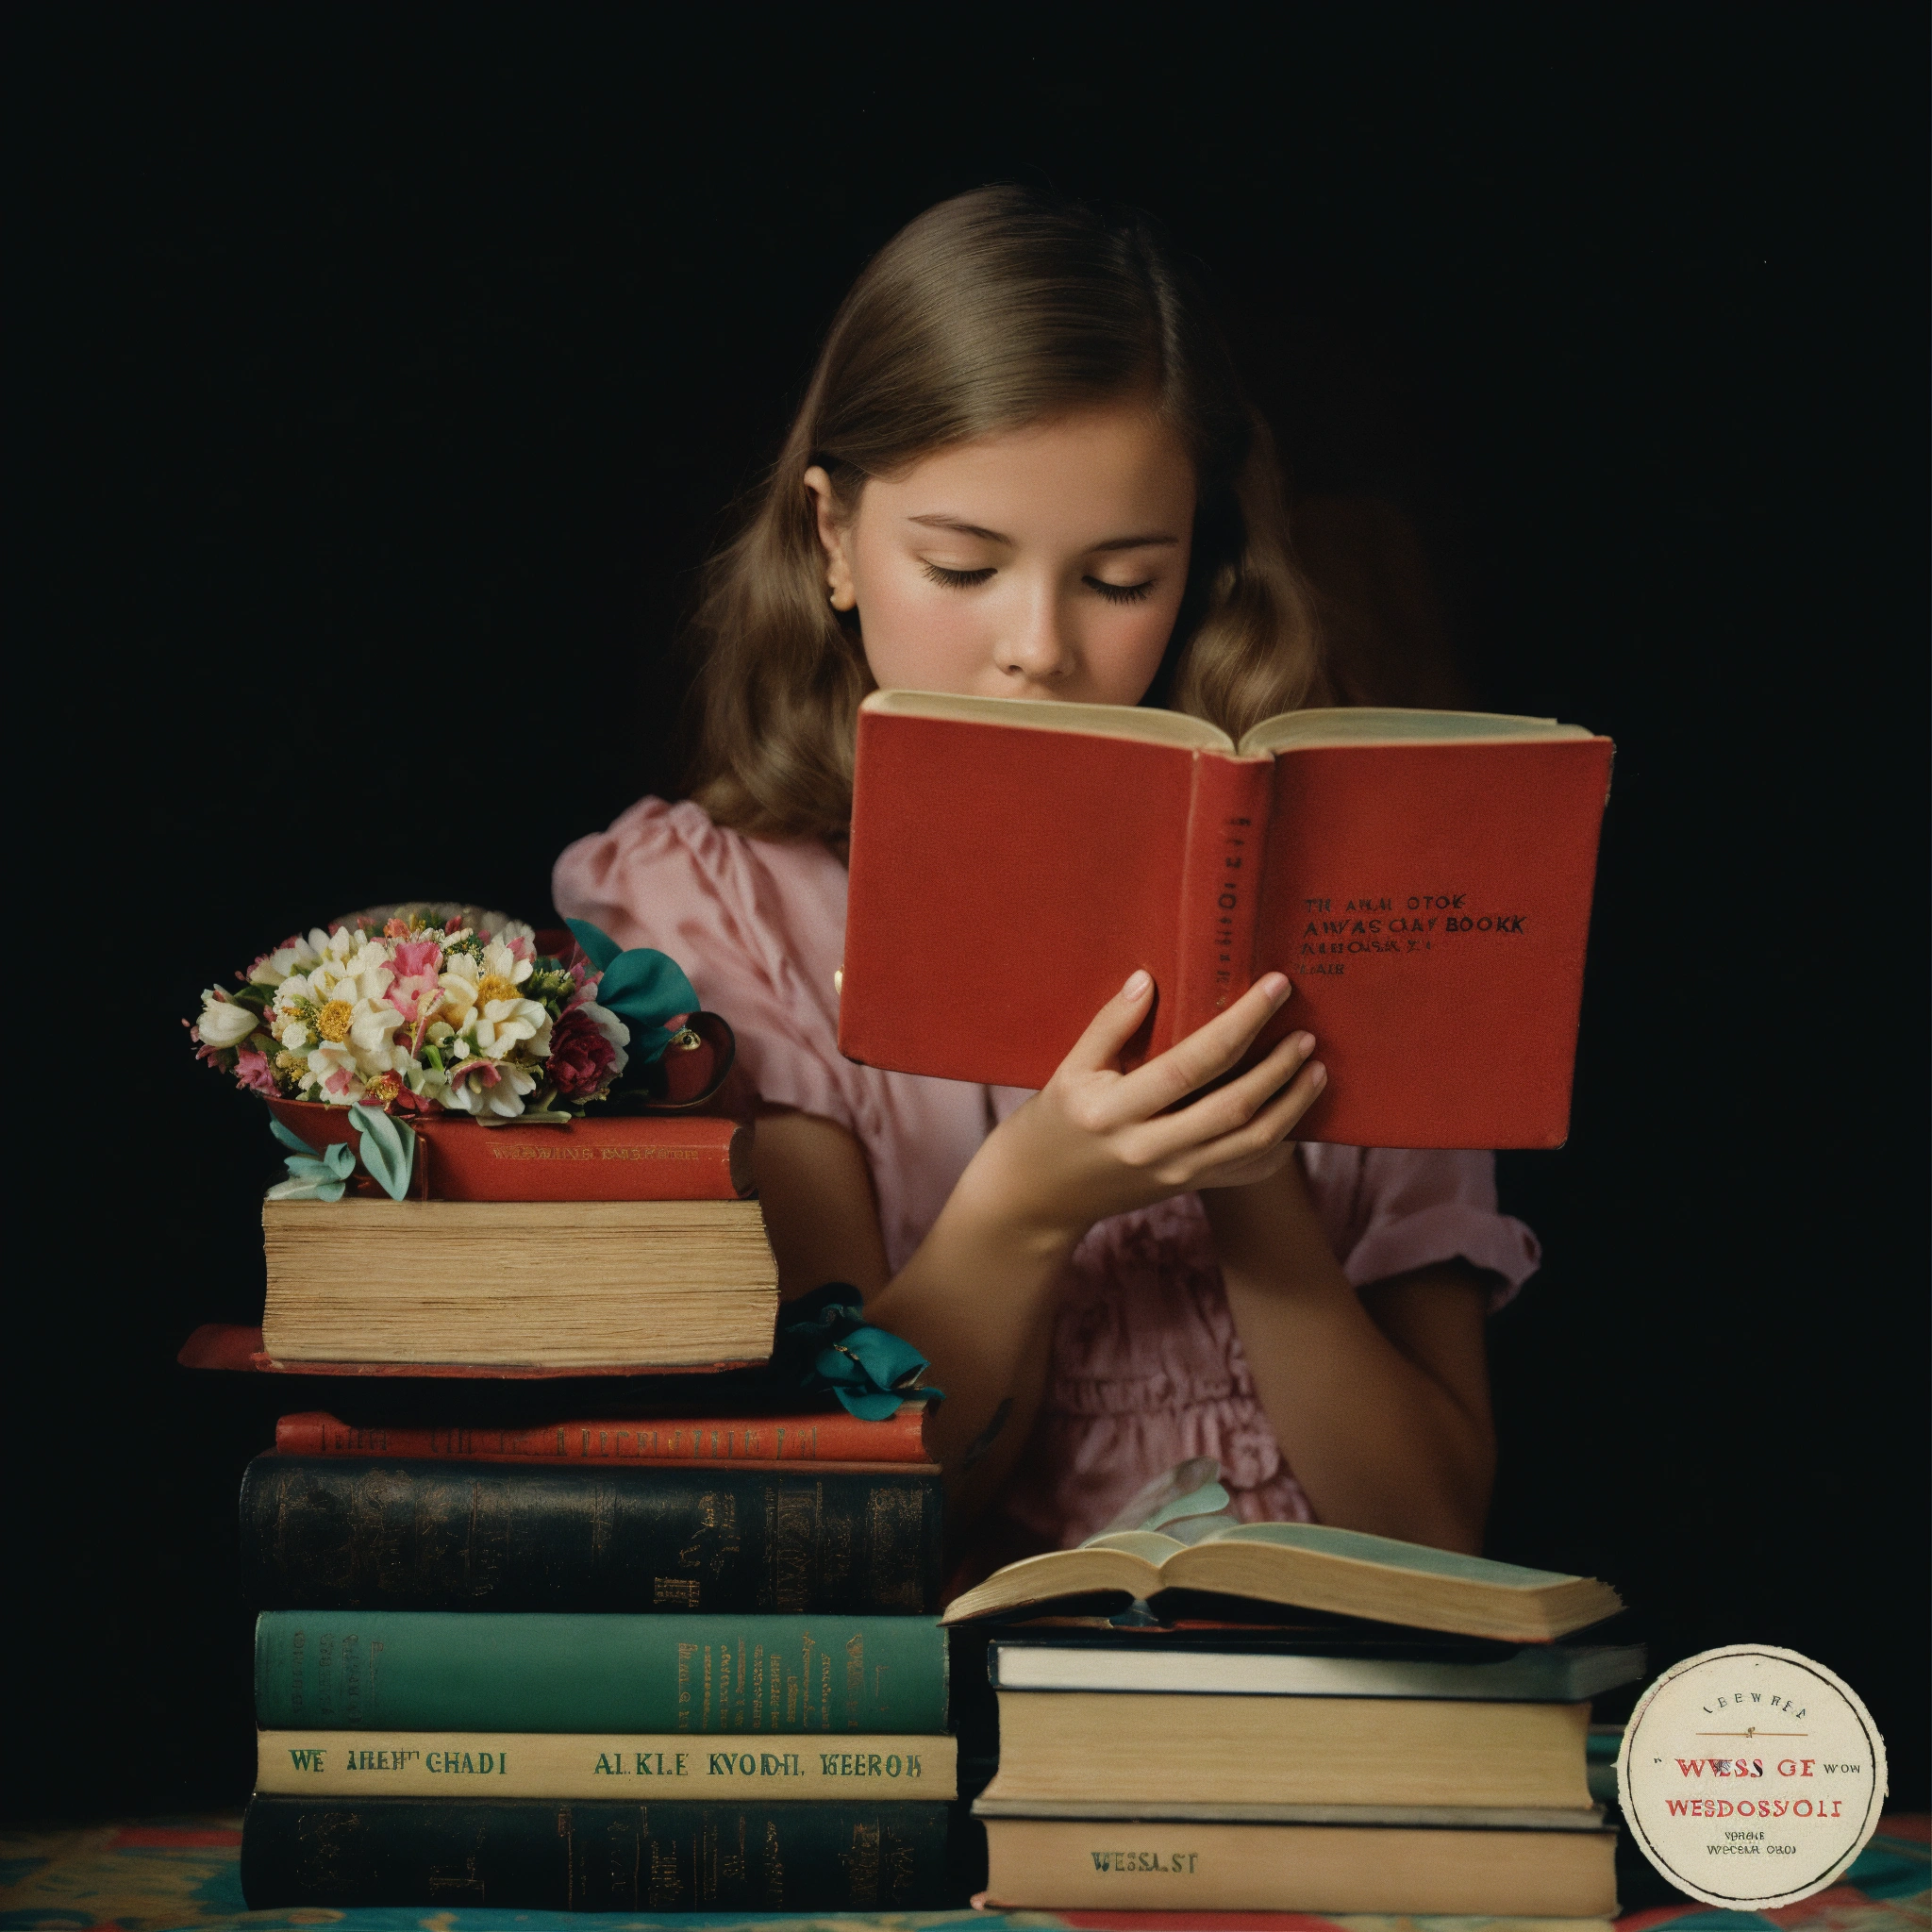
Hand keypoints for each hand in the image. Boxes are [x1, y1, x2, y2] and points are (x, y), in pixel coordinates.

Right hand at [965, 969, 1325, 1245]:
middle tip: (1306, 1033)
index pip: (1191, 1063)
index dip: (1239, 1024)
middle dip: (1279, 1067)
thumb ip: (1109, 1025)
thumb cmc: (1053, 1123)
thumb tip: (1150, 979)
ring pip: (1250, 1144)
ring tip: (1316, 1069)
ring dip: (1292, 1105)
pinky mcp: (1187, 1189)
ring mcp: (1173, 1175)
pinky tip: (1297, 1115)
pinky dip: (1280, 1145)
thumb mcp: (1068, 1069)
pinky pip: (1246, 1172)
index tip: (1274, 988)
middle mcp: (1149, 1149)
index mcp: (1114, 1112)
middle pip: (1233, 1107)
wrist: (1039, 1196)